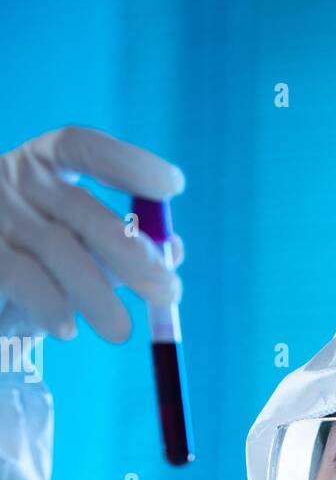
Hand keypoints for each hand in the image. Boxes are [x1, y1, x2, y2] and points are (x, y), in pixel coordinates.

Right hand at [0, 126, 183, 341]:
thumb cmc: (37, 268)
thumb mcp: (80, 249)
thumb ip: (124, 247)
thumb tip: (173, 252)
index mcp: (41, 165)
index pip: (82, 148)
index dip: (128, 164)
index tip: (174, 187)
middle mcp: (13, 181)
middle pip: (81, 208)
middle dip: (130, 252)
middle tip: (168, 291)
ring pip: (58, 248)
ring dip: (97, 294)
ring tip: (121, 331)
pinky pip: (22, 277)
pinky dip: (51, 303)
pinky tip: (67, 328)